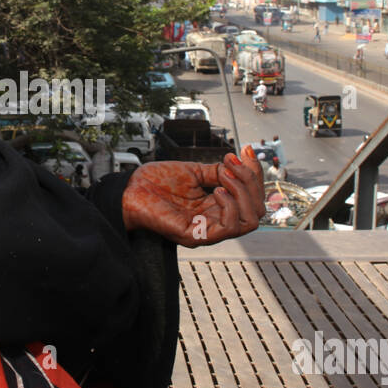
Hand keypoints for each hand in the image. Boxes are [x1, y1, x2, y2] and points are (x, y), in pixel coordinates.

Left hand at [121, 145, 266, 246]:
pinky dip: (230, 205)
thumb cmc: (156, 183)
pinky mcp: (196, 236)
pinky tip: (217, 190)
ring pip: (249, 221)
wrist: (130, 190)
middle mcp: (215, 221)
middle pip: (256, 211)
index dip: (254, 173)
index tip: (245, 151)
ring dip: (244, 193)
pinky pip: (228, 227)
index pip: (252, 198)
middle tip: (234, 164)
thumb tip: (241, 163)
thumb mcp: (194, 172)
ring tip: (225, 177)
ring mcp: (207, 231)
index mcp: (217, 207)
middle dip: (252, 182)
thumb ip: (219, 171)